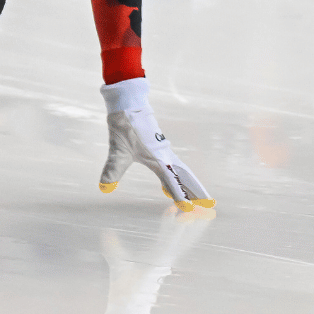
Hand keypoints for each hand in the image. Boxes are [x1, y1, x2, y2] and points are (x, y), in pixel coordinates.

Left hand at [99, 78, 213, 210]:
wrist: (129, 104)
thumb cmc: (125, 125)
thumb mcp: (118, 150)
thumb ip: (113, 169)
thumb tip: (104, 188)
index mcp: (159, 156)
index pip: (172, 181)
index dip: (180, 195)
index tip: (188, 209)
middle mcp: (165, 154)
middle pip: (185, 176)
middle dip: (196, 191)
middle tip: (209, 204)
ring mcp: (164, 150)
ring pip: (181, 171)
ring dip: (189, 185)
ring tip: (197, 198)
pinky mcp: (159, 147)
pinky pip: (173, 167)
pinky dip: (178, 178)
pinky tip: (166, 187)